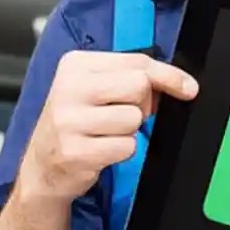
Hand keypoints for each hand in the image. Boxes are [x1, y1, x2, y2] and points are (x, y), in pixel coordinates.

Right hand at [19, 51, 198, 202]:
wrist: (42, 166)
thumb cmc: (74, 123)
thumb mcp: (93, 88)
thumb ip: (128, 77)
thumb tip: (180, 83)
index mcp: (75, 64)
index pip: (136, 62)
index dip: (168, 76)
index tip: (188, 87)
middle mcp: (69, 88)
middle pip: (139, 86)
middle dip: (142, 105)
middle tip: (123, 114)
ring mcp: (69, 120)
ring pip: (133, 119)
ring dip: (129, 131)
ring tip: (105, 133)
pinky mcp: (75, 151)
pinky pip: (126, 147)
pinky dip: (122, 151)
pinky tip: (100, 149)